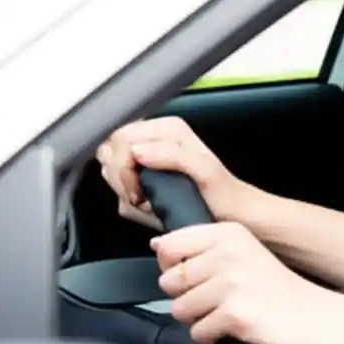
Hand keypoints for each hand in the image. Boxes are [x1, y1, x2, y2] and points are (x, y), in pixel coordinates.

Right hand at [95, 116, 256, 226]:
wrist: (233, 213)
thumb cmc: (225, 194)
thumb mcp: (205, 171)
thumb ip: (172, 155)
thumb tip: (139, 151)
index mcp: (169, 129)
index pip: (120, 138)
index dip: (123, 167)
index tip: (138, 190)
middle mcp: (156, 138)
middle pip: (110, 152)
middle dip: (121, 180)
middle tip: (142, 198)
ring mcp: (149, 156)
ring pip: (111, 168)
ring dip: (124, 189)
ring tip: (148, 201)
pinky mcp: (146, 174)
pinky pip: (120, 184)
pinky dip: (128, 198)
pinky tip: (148, 204)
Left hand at [154, 222, 328, 343]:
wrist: (312, 317)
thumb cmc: (275, 288)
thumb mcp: (243, 251)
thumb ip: (201, 246)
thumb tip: (158, 244)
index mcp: (229, 233)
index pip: (170, 246)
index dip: (173, 267)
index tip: (196, 276)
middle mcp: (230, 254)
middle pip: (169, 281)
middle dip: (186, 297)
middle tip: (216, 299)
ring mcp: (232, 284)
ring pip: (179, 309)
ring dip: (198, 319)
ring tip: (225, 314)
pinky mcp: (234, 314)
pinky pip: (196, 332)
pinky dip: (210, 337)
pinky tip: (231, 329)